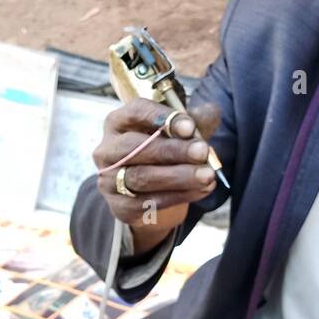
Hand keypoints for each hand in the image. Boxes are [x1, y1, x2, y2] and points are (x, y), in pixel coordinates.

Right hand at [93, 97, 221, 252]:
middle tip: (202, 152)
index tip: (190, 127)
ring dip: (178, 176)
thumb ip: (195, 121)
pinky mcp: (118, 206)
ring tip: (207, 175)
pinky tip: (200, 190)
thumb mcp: (180, 132)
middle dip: (172, 150)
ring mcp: (109, 180)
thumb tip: (211, 112)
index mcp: (119, 122)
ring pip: (141, 177)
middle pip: (135, 147)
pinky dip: (177, 196)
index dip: (163, 118)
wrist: (151, 191)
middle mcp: (107, 149)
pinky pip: (147, 202)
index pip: (136, 112)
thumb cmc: (164, 151)